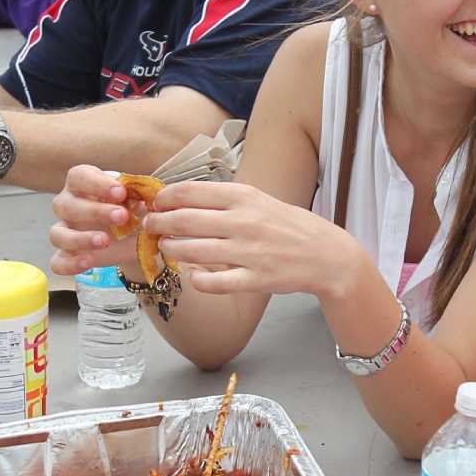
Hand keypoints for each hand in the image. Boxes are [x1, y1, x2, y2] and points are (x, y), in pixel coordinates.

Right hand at [47, 164, 140, 274]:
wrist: (136, 236)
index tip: (121, 192)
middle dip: (94, 211)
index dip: (97, 184)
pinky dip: (69, 264)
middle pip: (66, 205)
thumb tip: (146, 192)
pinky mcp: (67, 256)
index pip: (78, 177)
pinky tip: (88, 263)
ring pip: (57, 233)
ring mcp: (65, 231)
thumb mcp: (140, 198)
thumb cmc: (133, 208)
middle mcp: (68, 205)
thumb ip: (139, 192)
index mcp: (83, 184)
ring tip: (105, 241)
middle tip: (122, 217)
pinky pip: (57, 262)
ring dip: (80, 238)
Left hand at [141, 180, 359, 300]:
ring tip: (167, 248)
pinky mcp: (256, 280)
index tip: (156, 204)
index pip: (190, 192)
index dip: (164, 198)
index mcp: (244, 197)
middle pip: (184, 221)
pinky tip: (193, 275)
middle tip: (149, 227)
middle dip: (158, 224)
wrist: (326, 254)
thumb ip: (224, 200)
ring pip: (193, 251)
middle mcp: (244, 222)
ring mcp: (250, 252)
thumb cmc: (287, 226)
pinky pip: (214, 283)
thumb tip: (182, 198)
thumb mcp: (259, 200)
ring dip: (172, 250)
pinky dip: (197, 279)